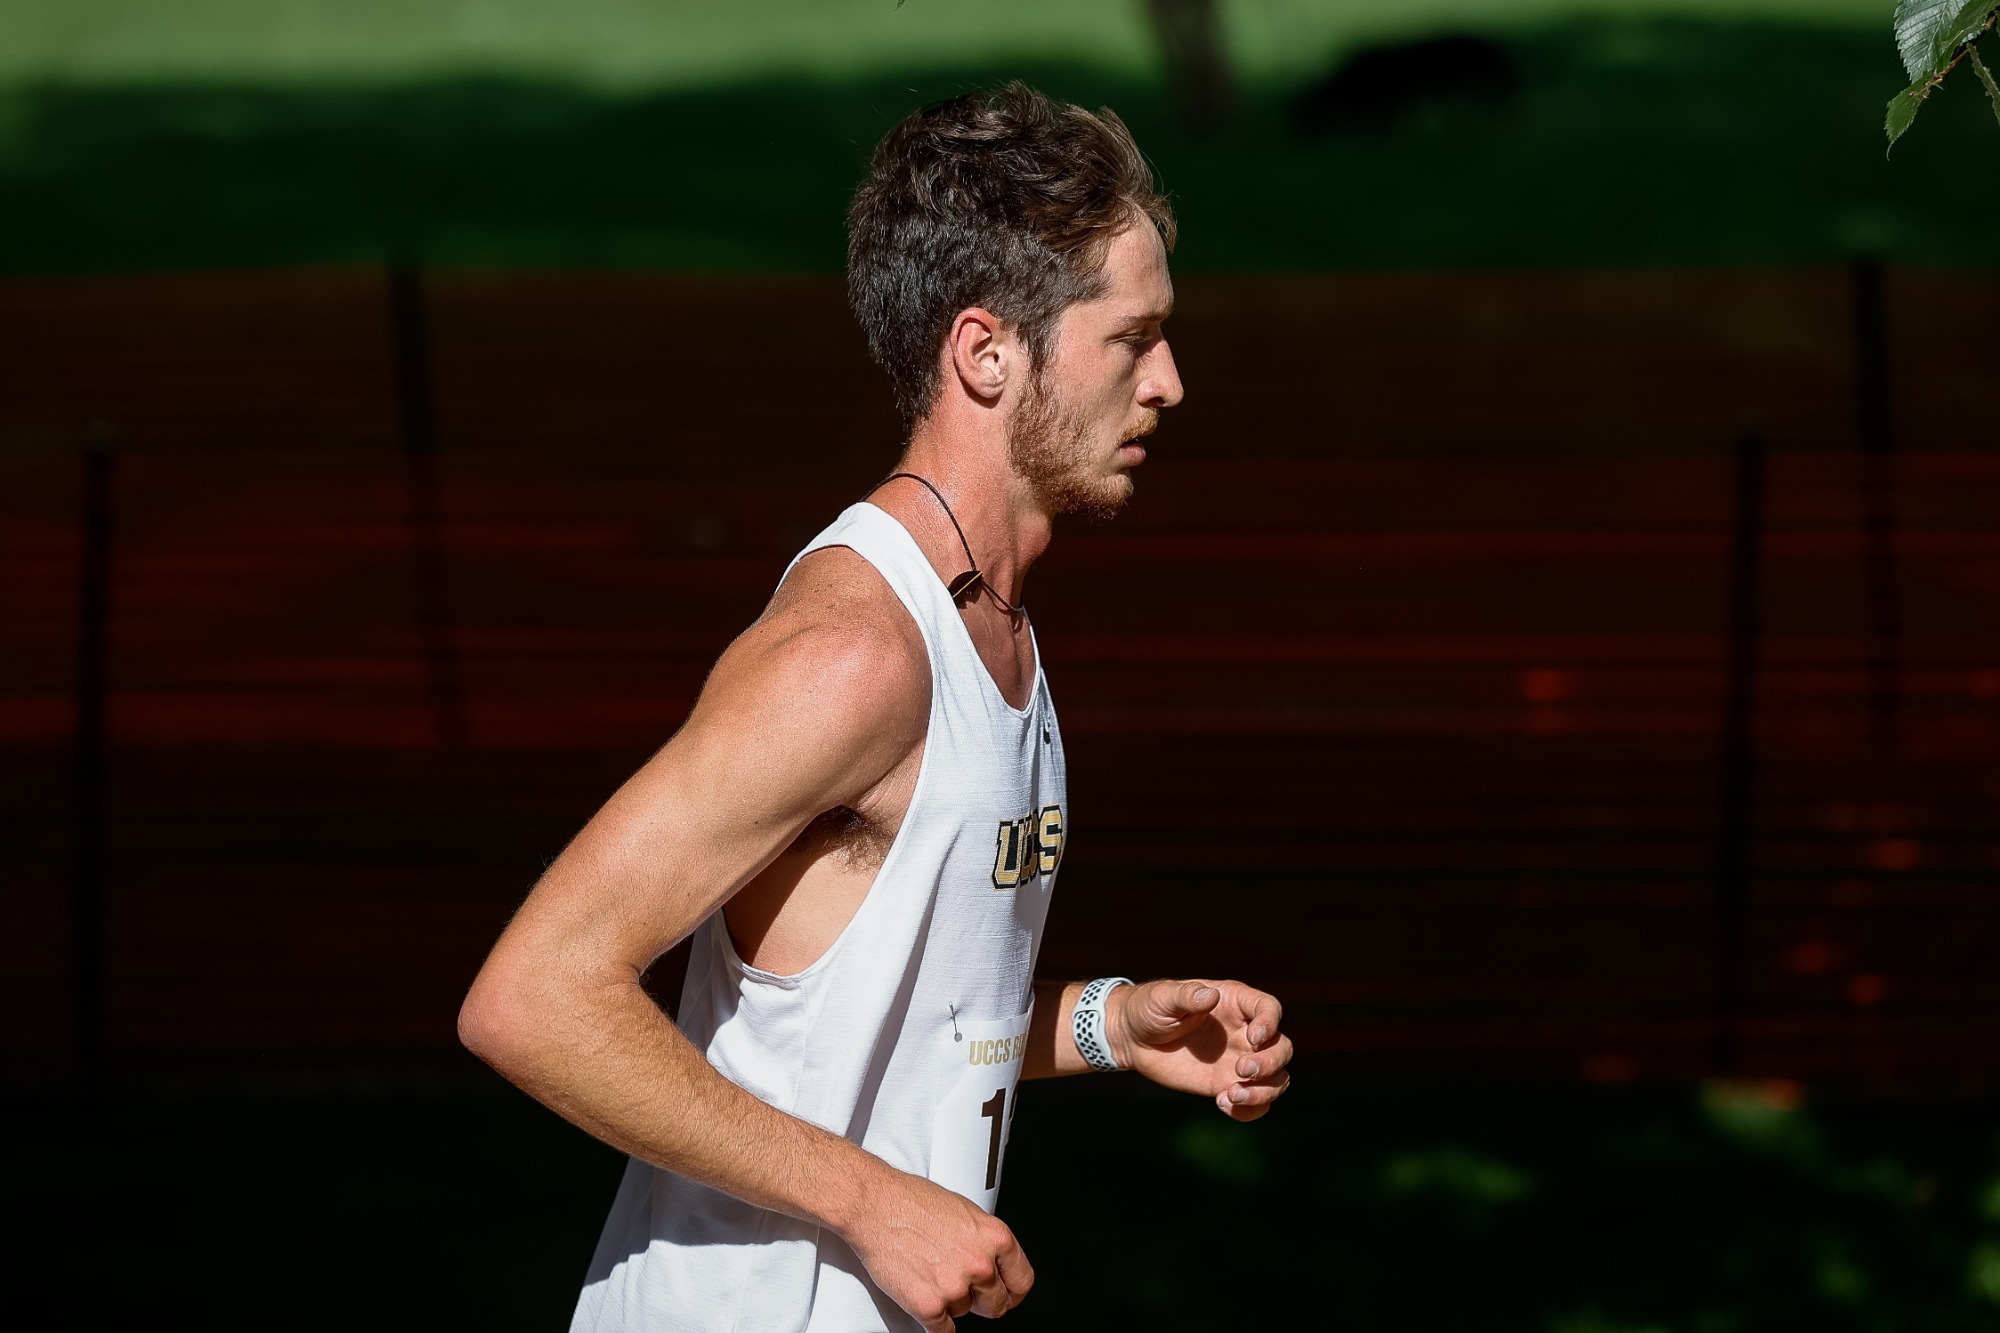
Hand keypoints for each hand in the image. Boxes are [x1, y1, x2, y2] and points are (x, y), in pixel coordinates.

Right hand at [842, 1166, 1033, 1330]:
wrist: (874, 1205)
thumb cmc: (912, 1201)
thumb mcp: (965, 1212)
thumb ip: (983, 1241)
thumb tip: (991, 1261)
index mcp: (996, 1237)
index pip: (1022, 1281)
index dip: (1012, 1291)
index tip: (1006, 1295)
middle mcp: (980, 1264)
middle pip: (996, 1304)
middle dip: (981, 1300)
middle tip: (962, 1288)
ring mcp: (955, 1287)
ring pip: (963, 1313)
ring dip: (949, 1302)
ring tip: (929, 1273)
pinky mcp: (928, 1305)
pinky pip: (942, 1331)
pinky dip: (933, 1321)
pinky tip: (923, 1298)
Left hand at [1110, 978, 1292, 1119]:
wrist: (1133, 1038)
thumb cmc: (1149, 1008)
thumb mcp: (1163, 998)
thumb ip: (1187, 996)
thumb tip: (1210, 996)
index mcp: (1234, 1003)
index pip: (1270, 1009)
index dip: (1271, 1023)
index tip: (1253, 1038)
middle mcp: (1244, 1032)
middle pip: (1282, 1048)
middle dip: (1270, 1062)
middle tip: (1240, 1070)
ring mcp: (1238, 1060)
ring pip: (1277, 1078)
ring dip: (1264, 1091)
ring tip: (1231, 1095)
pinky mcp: (1226, 1084)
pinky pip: (1255, 1102)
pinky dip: (1250, 1110)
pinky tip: (1223, 1104)